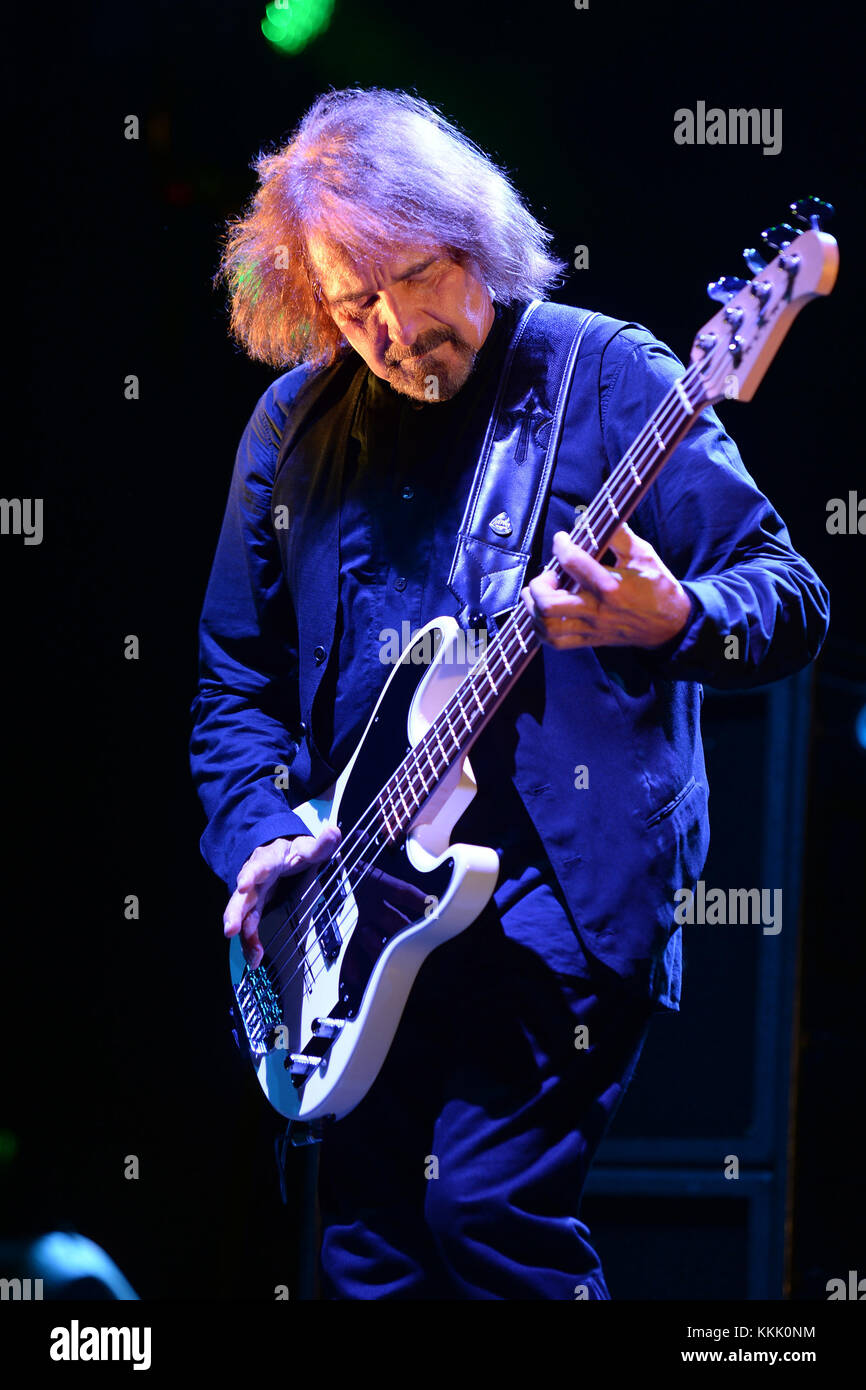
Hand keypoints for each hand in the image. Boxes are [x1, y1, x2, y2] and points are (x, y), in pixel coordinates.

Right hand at [223, 825, 341, 967]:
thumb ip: (321, 844)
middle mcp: (255, 879)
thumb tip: (334, 832)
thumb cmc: (291, 851)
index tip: (243, 885)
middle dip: (235, 912)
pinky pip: (249, 926)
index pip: (257, 866)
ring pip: (242, 915)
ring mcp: (253, 895)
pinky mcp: (254, 908)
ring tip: (251, 956)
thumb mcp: (307, 846)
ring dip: (244, 935)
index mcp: (268, 860)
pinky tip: (254, 958)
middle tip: (230, 929)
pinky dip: (250, 943)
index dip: (250, 875)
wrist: (276, 851)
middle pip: (241, 896)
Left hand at [521, 522, 691, 649]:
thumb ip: (619, 534)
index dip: (561, 545)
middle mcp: (597, 610)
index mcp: (611, 586)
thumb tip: (597, 515)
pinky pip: (555, 642)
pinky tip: (544, 613)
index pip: (572, 562)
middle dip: (538, 585)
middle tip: (547, 575)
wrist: (671, 624)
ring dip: (534, 607)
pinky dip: (541, 628)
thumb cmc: (657, 587)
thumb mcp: (643, 554)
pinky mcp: (590, 640)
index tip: (562, 539)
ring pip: (547, 625)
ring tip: (540, 593)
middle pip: (548, 604)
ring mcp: (591, 627)